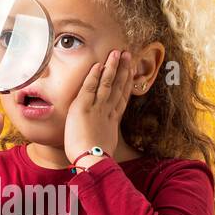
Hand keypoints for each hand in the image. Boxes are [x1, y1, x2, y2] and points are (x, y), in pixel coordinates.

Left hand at [64, 48, 132, 165]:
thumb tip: (104, 146)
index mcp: (113, 121)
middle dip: (123, 70)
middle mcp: (107, 112)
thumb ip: (105, 141)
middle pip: (118, 87)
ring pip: (106, 83)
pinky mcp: (83, 107)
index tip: (131, 72)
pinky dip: (94, 75)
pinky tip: (98, 65)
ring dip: (112, 67)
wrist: (92, 161)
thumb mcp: (105, 148)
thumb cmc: (96, 160)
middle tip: (128, 55)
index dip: (127, 83)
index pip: (121, 98)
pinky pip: (90, 87)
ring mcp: (97, 108)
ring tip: (117, 53)